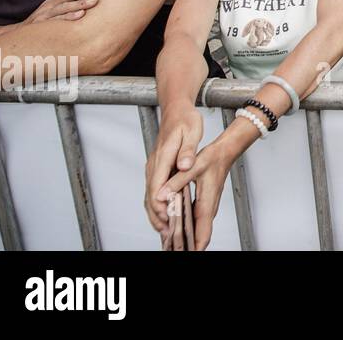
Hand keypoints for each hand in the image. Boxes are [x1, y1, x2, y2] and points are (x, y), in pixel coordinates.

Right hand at [24, 0, 102, 24]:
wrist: (20, 33)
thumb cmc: (44, 21)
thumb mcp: (57, 10)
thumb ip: (71, 4)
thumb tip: (90, 1)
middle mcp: (53, 3)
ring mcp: (48, 12)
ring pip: (66, 6)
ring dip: (81, 3)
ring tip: (95, 1)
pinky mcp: (44, 23)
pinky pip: (59, 20)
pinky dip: (70, 17)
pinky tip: (81, 15)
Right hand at [145, 104, 202, 233]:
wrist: (176, 110)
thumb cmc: (185, 120)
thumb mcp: (192, 132)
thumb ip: (188, 150)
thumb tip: (185, 165)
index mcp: (163, 156)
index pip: (157, 186)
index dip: (161, 205)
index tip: (169, 217)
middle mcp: (154, 164)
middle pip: (150, 195)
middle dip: (157, 215)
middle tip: (167, 232)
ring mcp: (153, 167)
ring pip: (149, 195)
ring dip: (155, 213)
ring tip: (165, 230)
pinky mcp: (156, 168)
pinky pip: (153, 189)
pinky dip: (156, 204)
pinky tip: (164, 214)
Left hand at [154, 134, 231, 250]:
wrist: (224, 152)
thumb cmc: (214, 159)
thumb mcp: (192, 168)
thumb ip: (175, 182)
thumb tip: (160, 195)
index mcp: (207, 204)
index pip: (203, 234)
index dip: (195, 248)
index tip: (186, 254)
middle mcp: (208, 208)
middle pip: (200, 236)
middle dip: (188, 246)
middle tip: (173, 251)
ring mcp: (206, 207)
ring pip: (198, 229)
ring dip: (187, 238)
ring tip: (172, 245)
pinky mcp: (204, 203)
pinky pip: (196, 221)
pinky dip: (187, 228)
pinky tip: (176, 228)